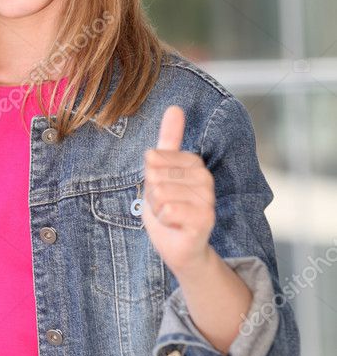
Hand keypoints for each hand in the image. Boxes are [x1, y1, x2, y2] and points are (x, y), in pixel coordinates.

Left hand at [142, 105, 215, 275]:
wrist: (180, 248)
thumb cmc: (169, 210)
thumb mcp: (160, 173)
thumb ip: (168, 141)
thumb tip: (175, 107)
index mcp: (194, 164)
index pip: (154, 158)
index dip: (149, 179)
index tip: (161, 190)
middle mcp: (205, 179)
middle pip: (155, 176)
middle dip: (152, 196)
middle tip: (165, 207)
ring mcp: (207, 200)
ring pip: (161, 193)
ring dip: (158, 210)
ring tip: (171, 217)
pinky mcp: (204, 220)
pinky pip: (168, 210)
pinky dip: (164, 221)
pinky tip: (175, 226)